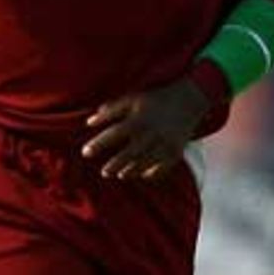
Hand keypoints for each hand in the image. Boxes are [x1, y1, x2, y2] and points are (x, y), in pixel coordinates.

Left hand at [83, 79, 210, 180]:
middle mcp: (151, 134)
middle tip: (104, 172)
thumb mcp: (132, 99)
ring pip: (144, 164)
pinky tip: (142, 174)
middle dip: (114, 165)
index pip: (113, 134)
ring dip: (131, 171)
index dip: (98, 145)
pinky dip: (152, 174)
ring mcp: (165, 145)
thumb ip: (110, 110)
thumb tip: (89, 122)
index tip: (85, 153)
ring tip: (120, 175)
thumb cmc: (155, 99)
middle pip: (128, 154)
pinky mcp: (176, 152)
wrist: (188, 101)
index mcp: (138, 120)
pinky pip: (162, 168)